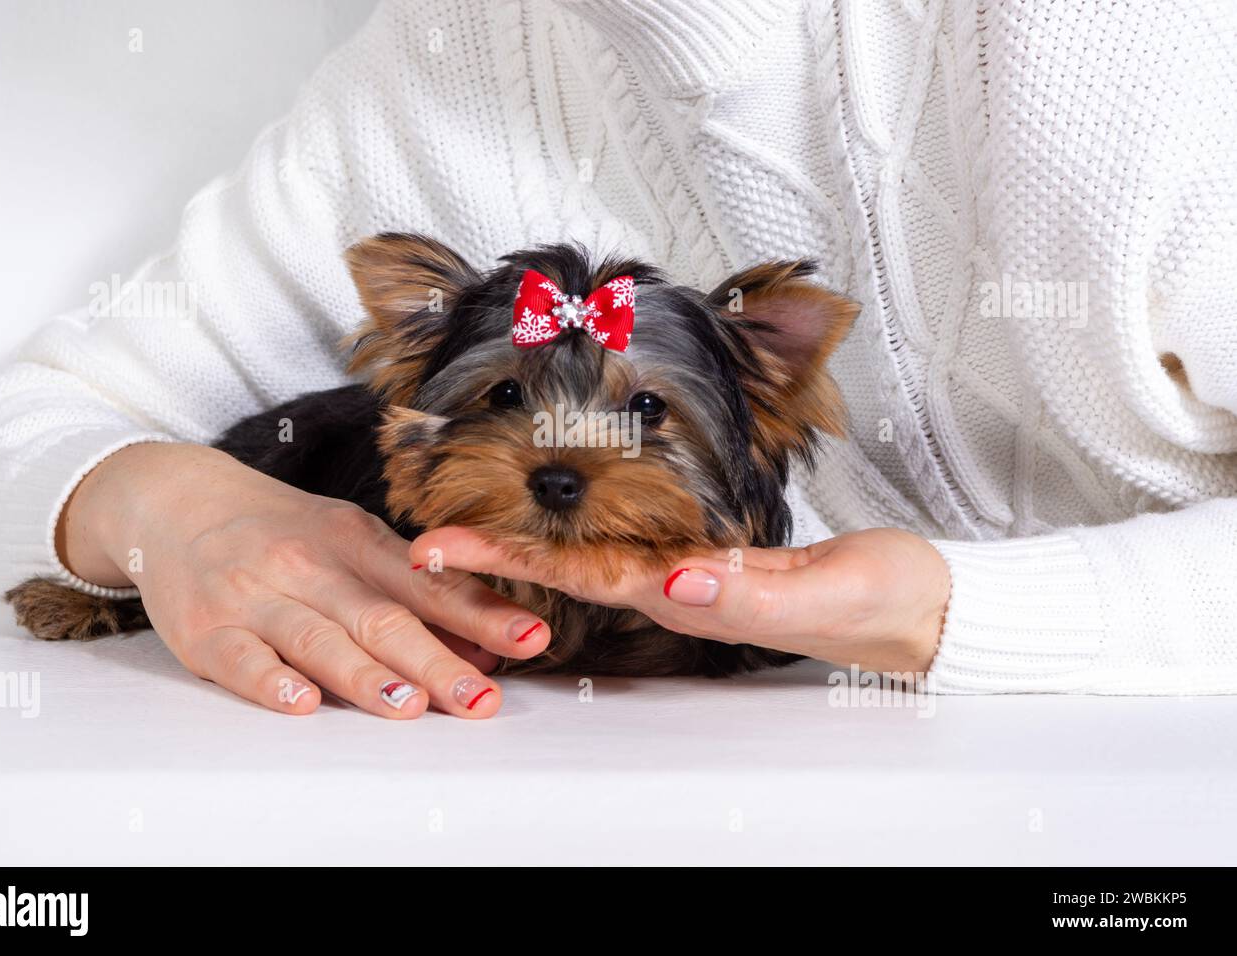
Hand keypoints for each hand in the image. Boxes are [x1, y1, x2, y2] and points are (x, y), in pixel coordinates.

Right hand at [56, 443, 551, 717]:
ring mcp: (256, 597)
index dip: (481, 614)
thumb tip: (487, 644)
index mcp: (354, 541)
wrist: (176, 501)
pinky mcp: (207, 631)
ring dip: (365, 675)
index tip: (530, 639)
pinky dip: (271, 681)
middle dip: (437, 661)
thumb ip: (414, 592)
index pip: (428, 584)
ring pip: (318, 640)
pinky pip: (242, 660)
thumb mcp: (350, 542)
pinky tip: (301, 702)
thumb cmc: (281, 531)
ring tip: (409, 704)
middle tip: (482, 698)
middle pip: (381, 619)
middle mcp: (309, 566)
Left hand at [409, 527, 949, 675]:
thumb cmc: (882, 601)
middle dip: (493, 555)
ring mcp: (693, 572)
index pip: (580, 577)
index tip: (443, 552)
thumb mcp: (824, 593)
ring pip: (593, 555)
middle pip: (567, 569)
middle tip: (420, 539)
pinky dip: (585, 529)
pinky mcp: (716, 553)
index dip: (509, 563)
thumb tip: (674, 581)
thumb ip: (751, 591)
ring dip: (526, 543)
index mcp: (691, 594)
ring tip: (464, 528)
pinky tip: (557, 519)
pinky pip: (638, 541)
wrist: (920, 607)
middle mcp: (679, 585)